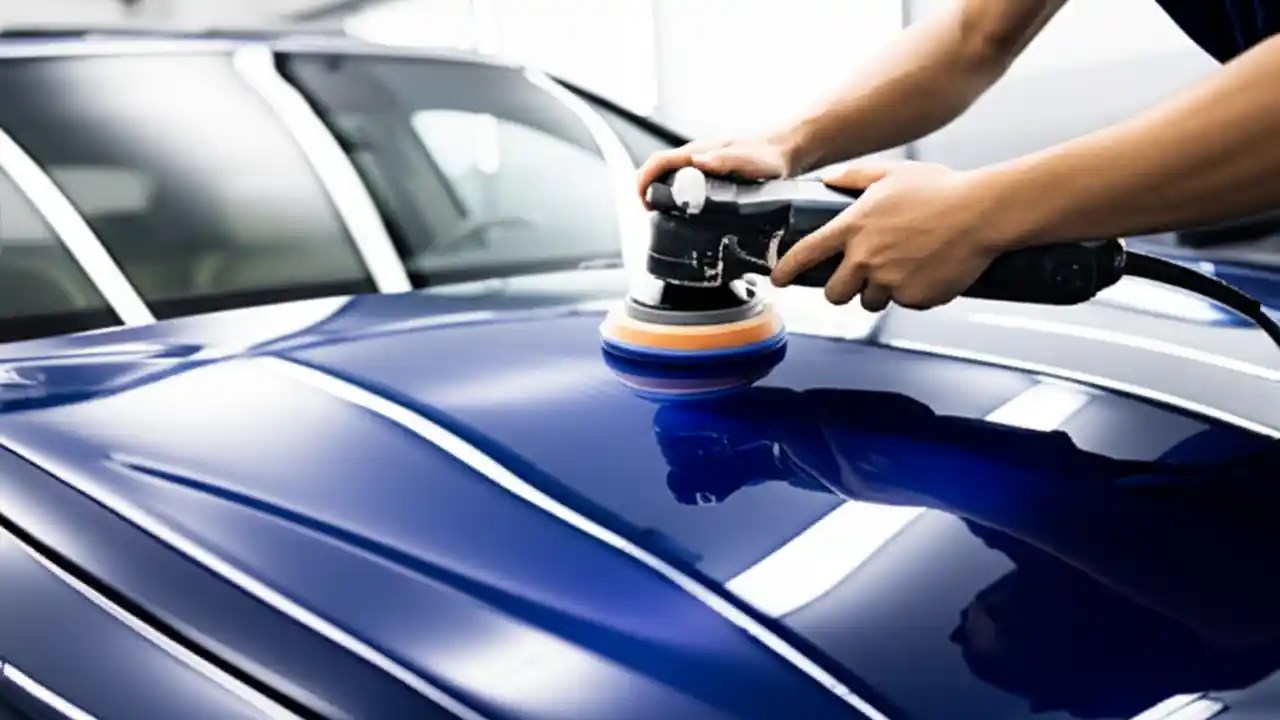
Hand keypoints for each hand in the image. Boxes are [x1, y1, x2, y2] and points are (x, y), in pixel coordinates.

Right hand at [635, 136, 795, 205]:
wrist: (787, 150)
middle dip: (647, 192)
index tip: (643, 203)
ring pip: (670, 178)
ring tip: (666, 220)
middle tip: (653, 218)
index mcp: (700, 152)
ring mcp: (703, 166)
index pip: (660, 161)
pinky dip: (676, 198)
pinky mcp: (711, 175)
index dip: (644, 180)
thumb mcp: (749, 160)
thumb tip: (696, 161)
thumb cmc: (769, 155)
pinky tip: (686, 215)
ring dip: (661, 196)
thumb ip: (724, 160)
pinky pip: (684, 184)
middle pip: (659, 170)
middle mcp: (697, 157)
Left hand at [771, 160, 1007, 310]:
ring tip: (906, 266)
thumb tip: (829, 179)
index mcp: (853, 226)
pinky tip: (929, 270)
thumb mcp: (893, 173)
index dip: (787, 268)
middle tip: (863, 276)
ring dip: (880, 291)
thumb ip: (855, 177)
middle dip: (843, 289)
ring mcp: (887, 281)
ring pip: (870, 301)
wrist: (982, 213)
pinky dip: (913, 293)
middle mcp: (864, 258)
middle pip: (834, 293)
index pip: (806, 253)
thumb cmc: (941, 189)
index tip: (778, 279)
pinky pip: (904, 303)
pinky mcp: (912, 298)